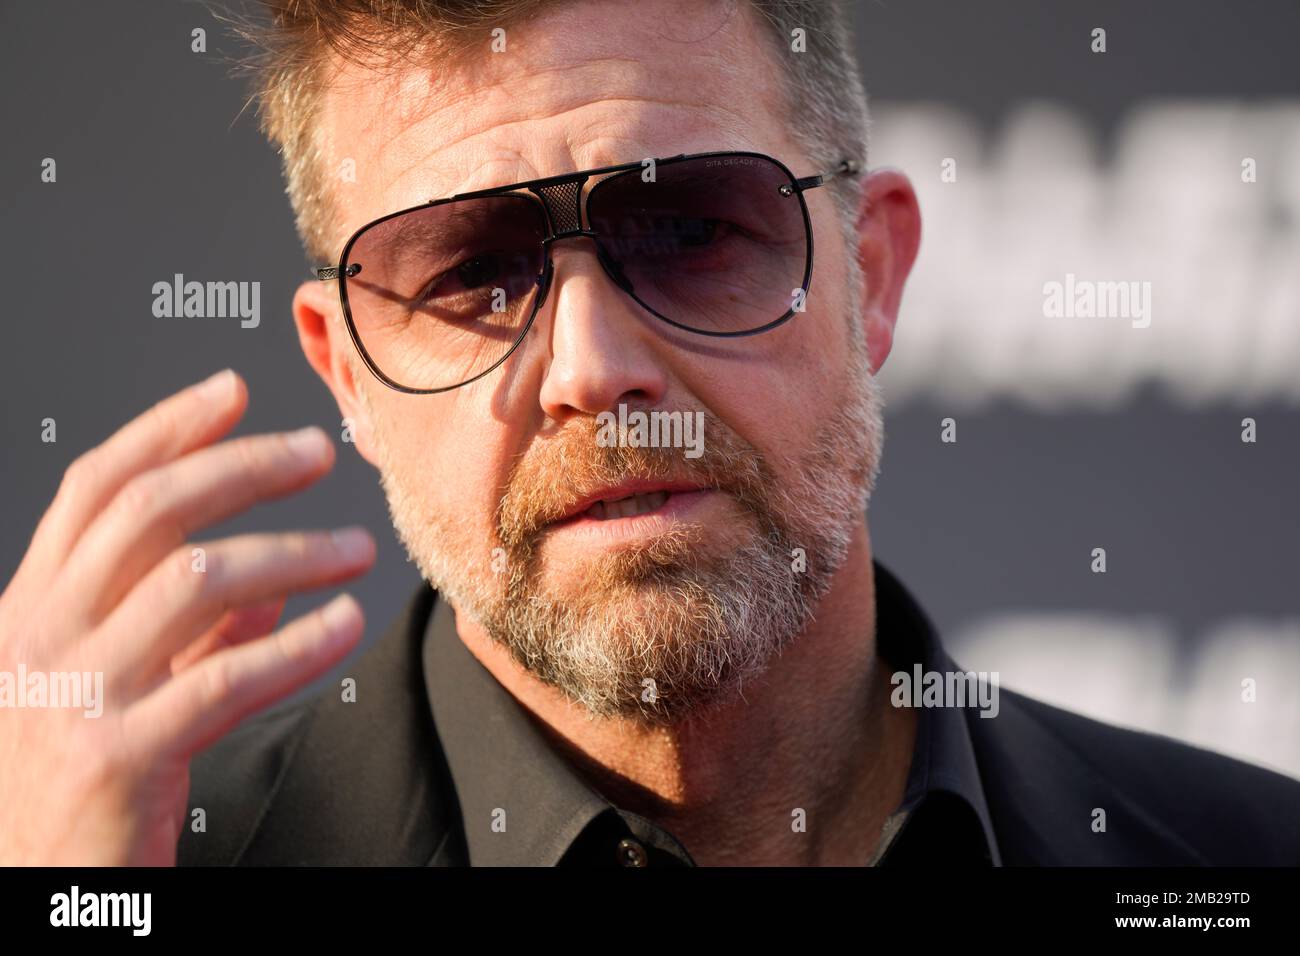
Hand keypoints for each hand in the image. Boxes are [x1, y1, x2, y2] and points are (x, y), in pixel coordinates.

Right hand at [0, 369, 374, 864]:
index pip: (95, 488)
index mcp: (33, 611)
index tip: (231, 391)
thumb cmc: (78, 792)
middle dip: (242, 467)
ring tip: (357, 549)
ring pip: (196, 580)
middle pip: (149, 511)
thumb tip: (269, 586)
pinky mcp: (116, 757)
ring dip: (292, 553)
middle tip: (318, 452)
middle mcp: (41, 638)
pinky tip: (347, 624)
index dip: (165, 428)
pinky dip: (298, 645)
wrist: (33, 896)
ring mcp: (73, 695)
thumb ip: (185, 634)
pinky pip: (225, 678)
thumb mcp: (115, 691)